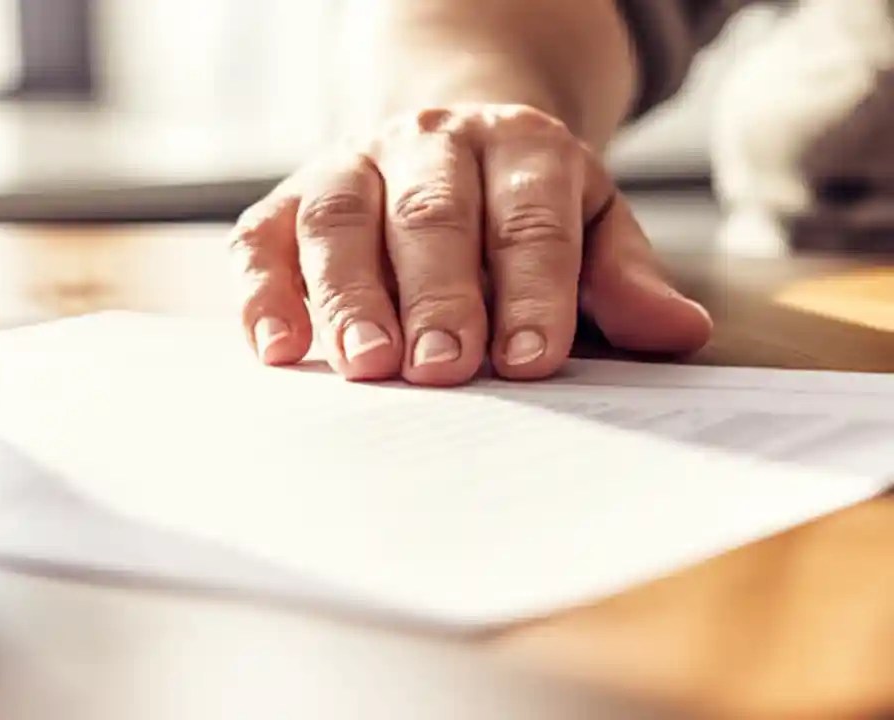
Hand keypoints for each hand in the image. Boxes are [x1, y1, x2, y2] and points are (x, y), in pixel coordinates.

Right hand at [230, 104, 712, 384]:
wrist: (447, 141)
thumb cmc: (523, 208)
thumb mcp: (591, 225)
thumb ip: (622, 277)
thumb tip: (676, 332)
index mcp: (521, 147)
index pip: (529, 219)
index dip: (531, 290)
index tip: (530, 361)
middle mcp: (431, 144)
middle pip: (431, 216)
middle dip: (437, 296)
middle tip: (440, 369)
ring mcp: (353, 163)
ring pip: (342, 219)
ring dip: (349, 294)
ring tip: (362, 363)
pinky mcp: (291, 197)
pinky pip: (265, 236)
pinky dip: (264, 290)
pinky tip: (277, 348)